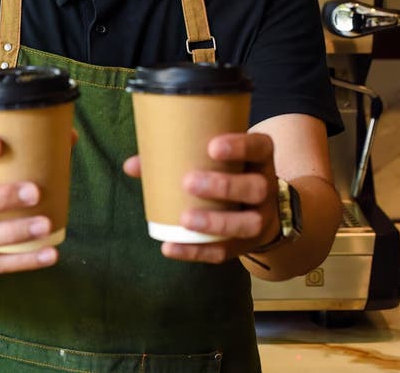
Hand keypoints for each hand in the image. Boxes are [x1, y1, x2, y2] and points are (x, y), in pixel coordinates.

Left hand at [124, 132, 280, 263]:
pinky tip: (171, 247)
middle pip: (256, 187)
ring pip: (249, 223)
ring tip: (185, 219)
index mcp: (260, 157)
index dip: (240, 146)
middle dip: (224, 186)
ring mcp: (262, 218)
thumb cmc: (227, 170)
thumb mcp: (215, 157)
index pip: (259, 147)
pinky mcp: (248, 244)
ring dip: (216, 222)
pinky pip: (227, 252)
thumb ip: (176, 156)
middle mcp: (267, 186)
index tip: (212, 147)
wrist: (257, 205)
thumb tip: (131, 165)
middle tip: (189, 182)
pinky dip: (197, 252)